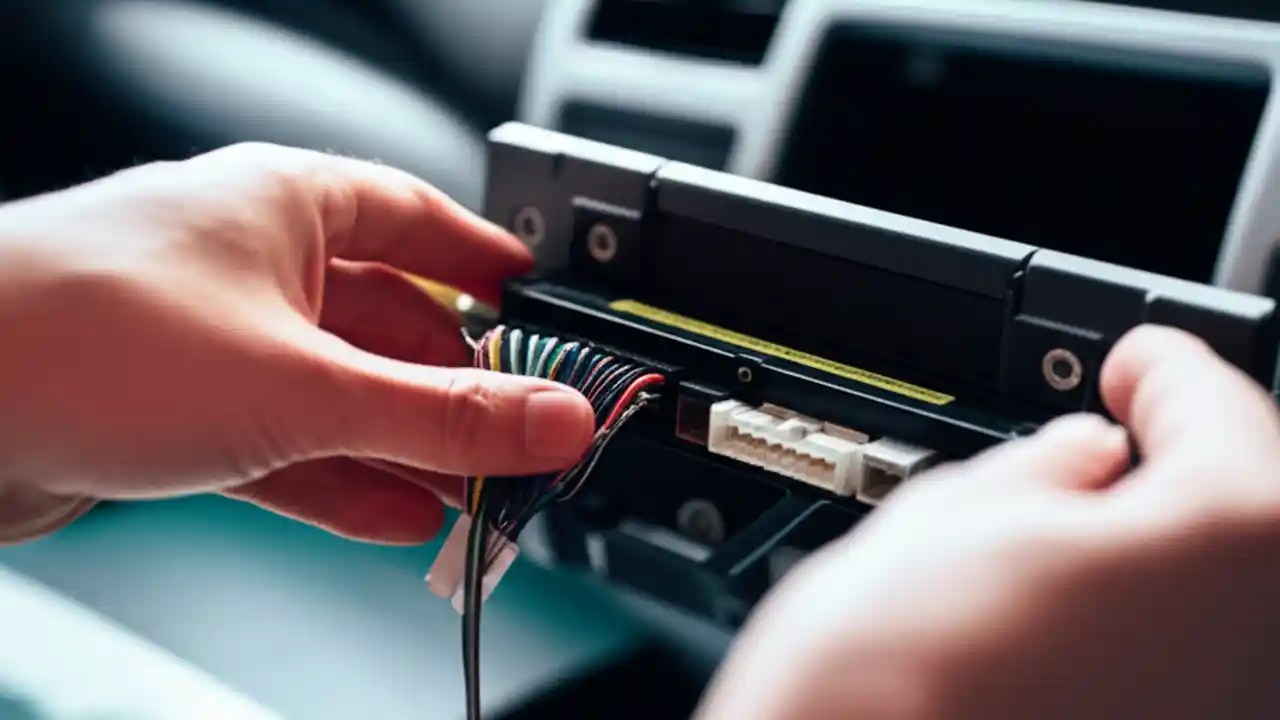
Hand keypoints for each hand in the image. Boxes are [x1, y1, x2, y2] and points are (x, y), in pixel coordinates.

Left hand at [0, 145, 593, 544]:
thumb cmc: (80, 333)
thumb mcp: (304, 384)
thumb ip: (441, 413)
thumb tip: (552, 416)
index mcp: (286, 204)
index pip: (418, 218)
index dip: (485, 262)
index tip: (540, 309)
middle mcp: (249, 263)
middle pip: (385, 321)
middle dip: (454, 388)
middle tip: (518, 438)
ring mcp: (209, 339)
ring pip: (337, 391)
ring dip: (405, 448)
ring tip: (471, 495)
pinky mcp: (174, 410)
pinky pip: (284, 443)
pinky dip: (342, 480)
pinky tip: (393, 516)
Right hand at [697, 326, 1279, 718]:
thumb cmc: (875, 695)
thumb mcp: (942, 521)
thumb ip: (1039, 468)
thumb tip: (1076, 460)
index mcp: (1227, 544)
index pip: (1217, 407)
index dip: (1159, 369)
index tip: (1132, 362)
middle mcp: (1267, 648)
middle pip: (1245, 508)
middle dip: (1176, 459)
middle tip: (1106, 439)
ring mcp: (1234, 712)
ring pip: (1226, 600)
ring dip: (1166, 550)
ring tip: (1073, 536)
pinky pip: (1195, 672)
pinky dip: (1154, 633)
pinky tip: (1079, 623)